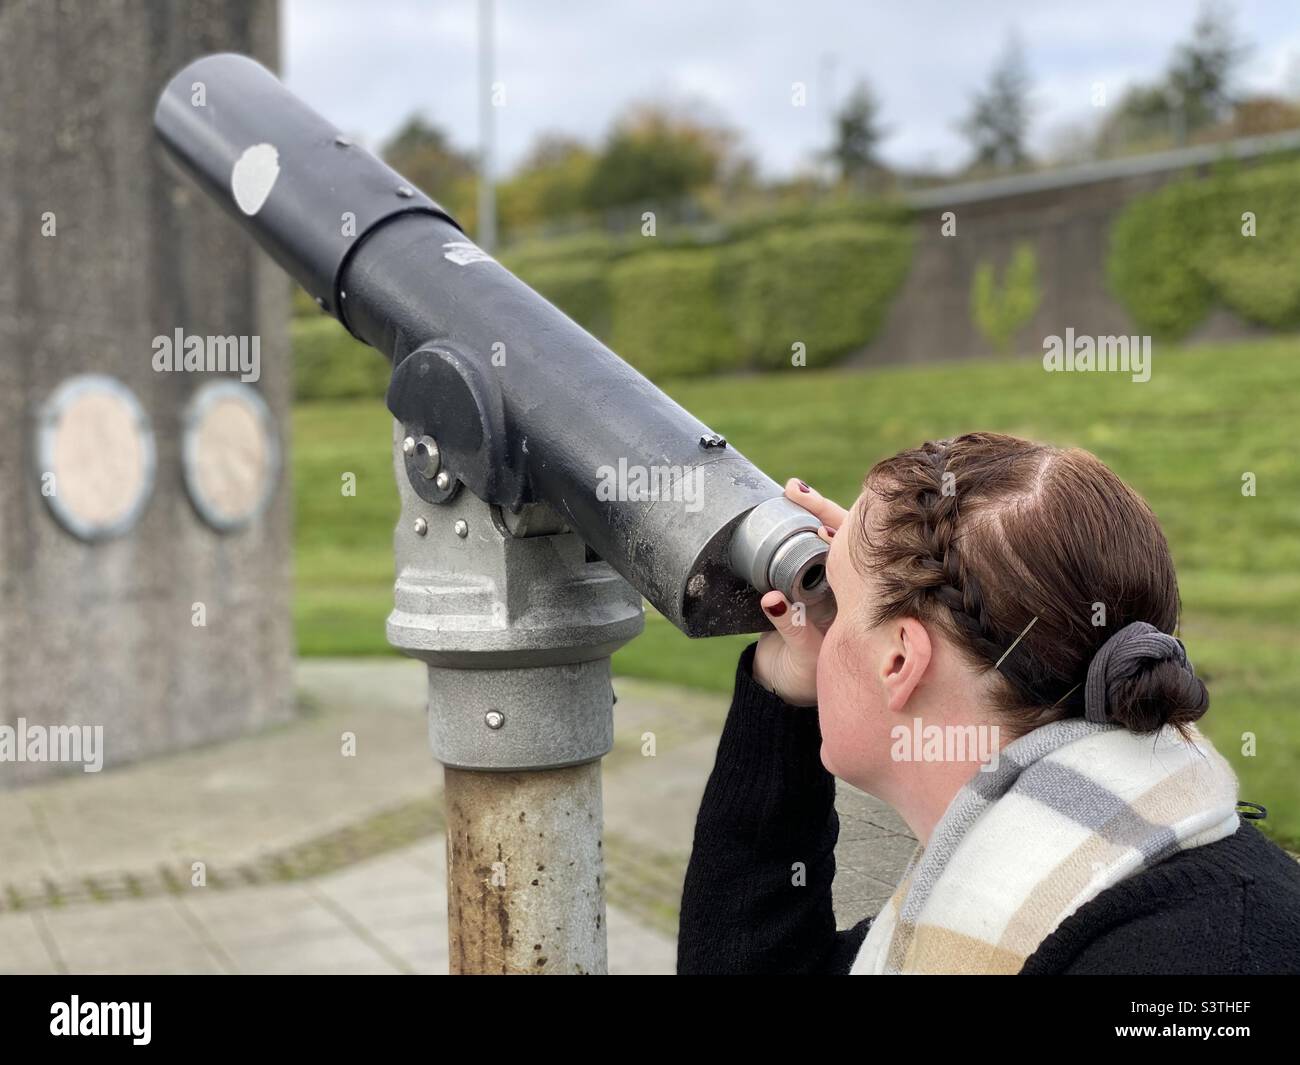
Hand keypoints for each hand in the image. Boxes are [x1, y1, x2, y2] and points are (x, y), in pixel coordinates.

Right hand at [752, 479, 846, 705]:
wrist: (785, 684)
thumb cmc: (807, 673)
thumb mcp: (803, 652)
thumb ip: (790, 626)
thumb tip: (771, 598)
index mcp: (856, 598)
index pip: (855, 556)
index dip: (842, 535)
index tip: (821, 522)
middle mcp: (844, 585)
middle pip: (839, 537)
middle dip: (818, 509)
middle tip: (794, 489)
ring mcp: (822, 582)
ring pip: (818, 538)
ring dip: (805, 513)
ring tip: (791, 489)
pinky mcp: (798, 583)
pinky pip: (796, 549)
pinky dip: (790, 527)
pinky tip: (783, 505)